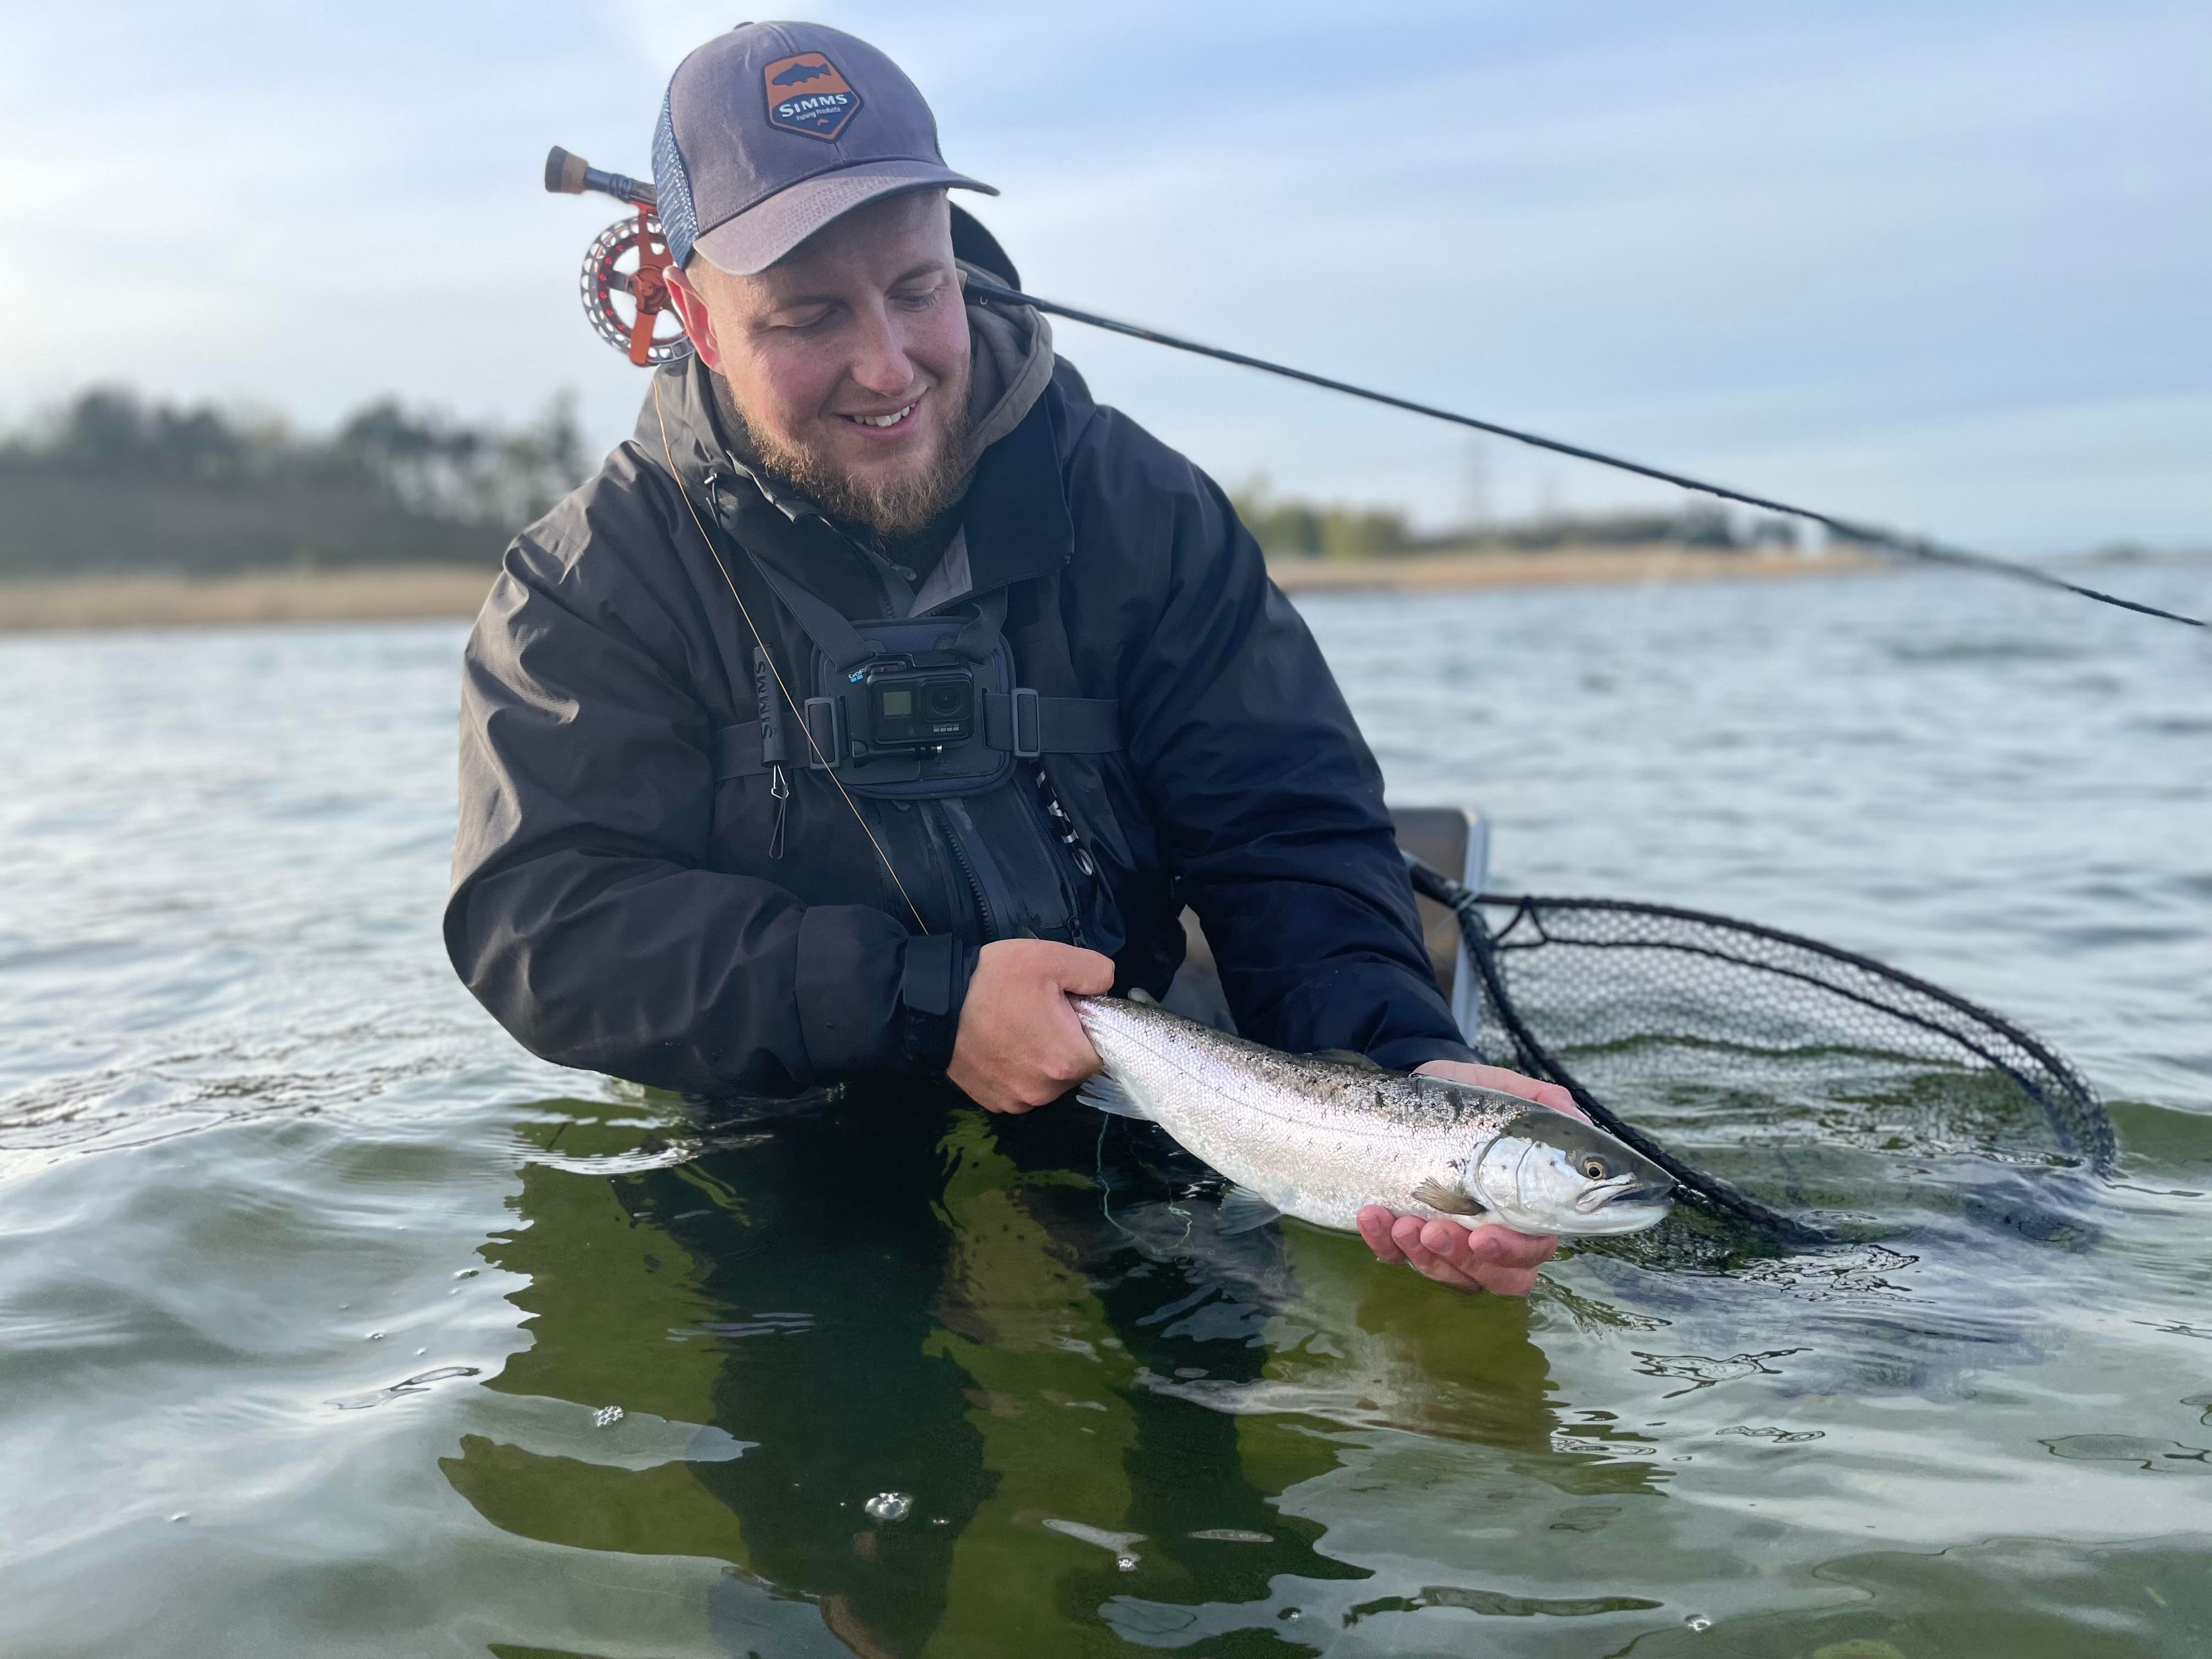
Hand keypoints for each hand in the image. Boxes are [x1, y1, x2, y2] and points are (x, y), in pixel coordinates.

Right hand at [946, 939, 1113, 1113]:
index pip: (1101, 1050)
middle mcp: (1046, 1092)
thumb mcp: (1051, 958)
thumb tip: (1107, 985)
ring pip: (1045, 1081)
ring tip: (1015, 1028)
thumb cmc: (994, 981)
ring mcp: (1016, 1101)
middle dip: (1063, 1043)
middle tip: (1038, 1014)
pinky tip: (999, 1045)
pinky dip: (1014, 1070)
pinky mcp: (992, 1103)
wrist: (932, 1005)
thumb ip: (1095, 971)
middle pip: (1073, 1068)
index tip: (1067, 1009)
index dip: (1087, 1027)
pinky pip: (1018, 1088)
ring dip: (1039, 1059)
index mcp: (1068, 1061)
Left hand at [1351, 1060, 1587, 1295]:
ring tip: (1402, 1222)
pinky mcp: (1404, 1238)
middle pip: (1492, 1277)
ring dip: (1421, 1255)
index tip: (1484, 1236)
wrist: (1408, 1094)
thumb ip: (1539, 1101)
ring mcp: (1446, 1241)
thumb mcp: (1498, 1091)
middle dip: (1462, 1260)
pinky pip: (1395, 1258)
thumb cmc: (1463, 1101)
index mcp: (1522, 1208)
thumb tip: (1571, 1113)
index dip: (1513, 1252)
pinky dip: (1383, 1243)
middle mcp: (1487, 1233)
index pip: (1533, 1250)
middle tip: (1435, 1231)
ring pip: (1444, 1273)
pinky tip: (1372, 1216)